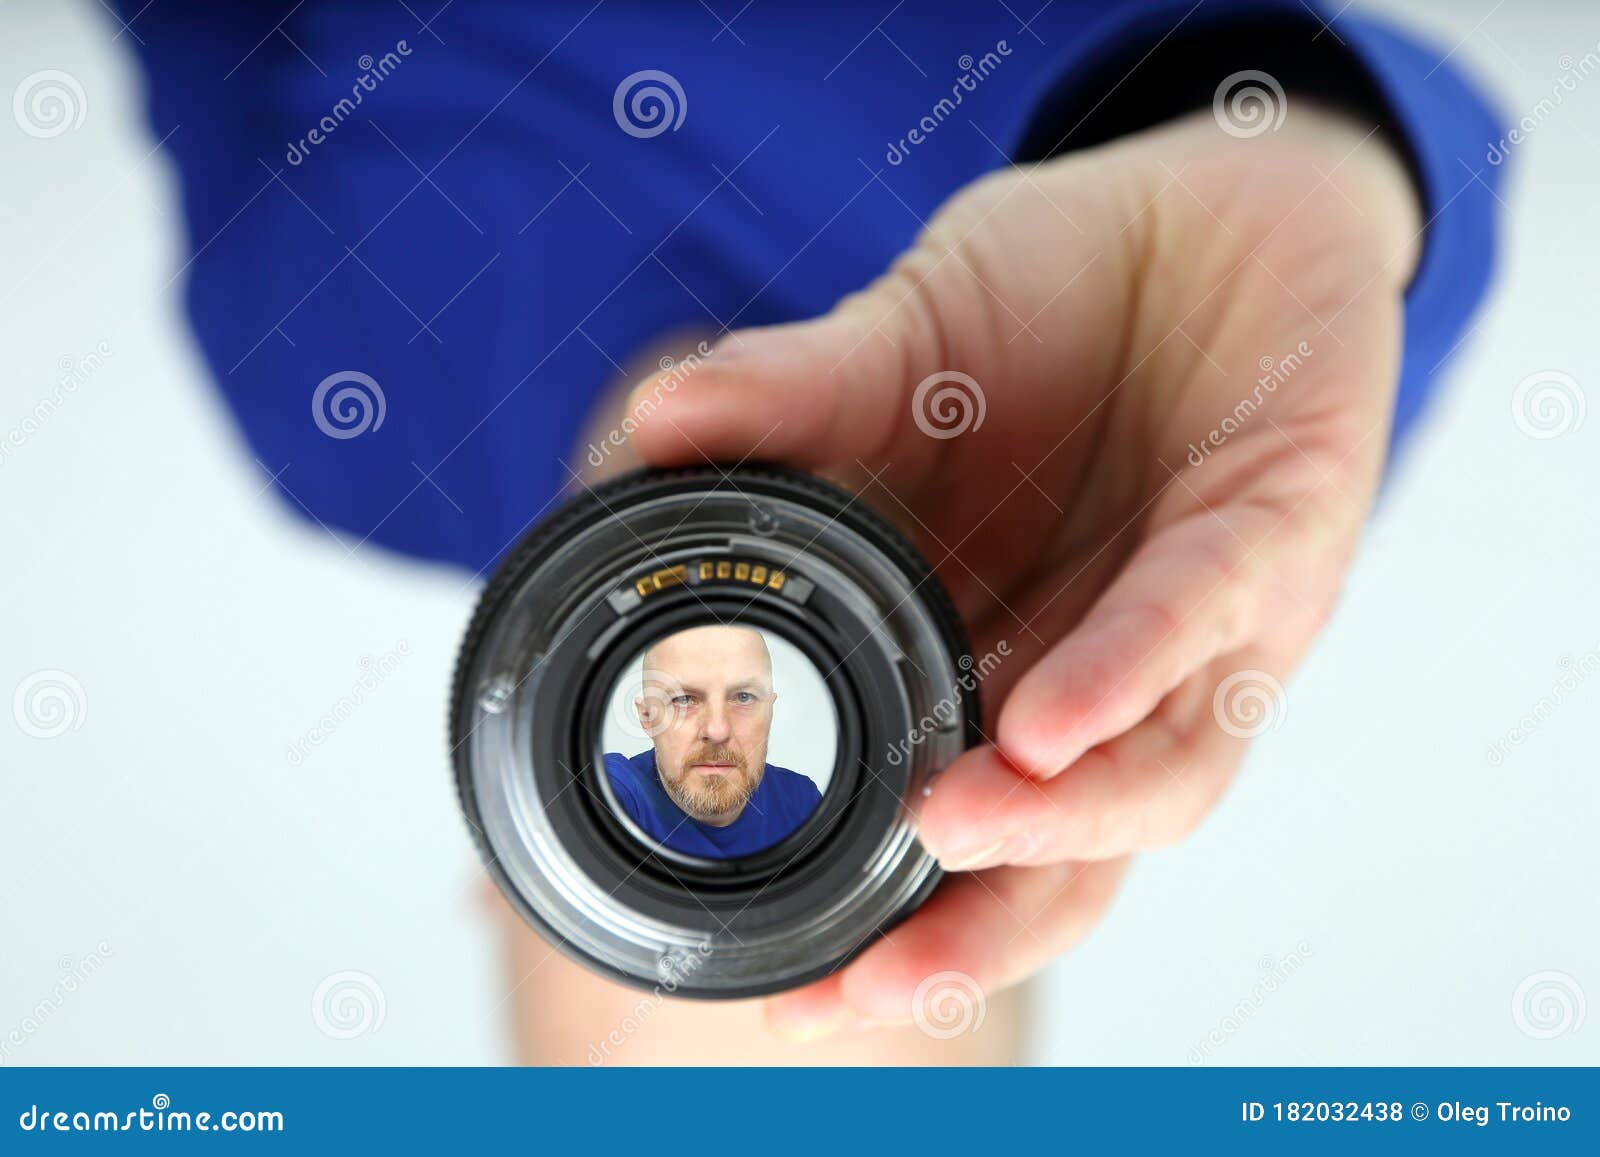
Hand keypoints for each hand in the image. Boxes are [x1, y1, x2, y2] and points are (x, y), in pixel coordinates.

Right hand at [625, 101, 1421, 1038]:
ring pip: (1159, 777)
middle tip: (856, 983)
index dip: (890, 920)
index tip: (787, 984)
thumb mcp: (900, 347)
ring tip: (946, 831)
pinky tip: (1039, 714)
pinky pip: (1208, 616)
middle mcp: (1108, 670)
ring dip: (1053, 822)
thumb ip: (792, 398)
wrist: (1207, 192)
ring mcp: (1209, 620)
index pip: (957, 828)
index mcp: (1009, 651)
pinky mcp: (1290, 527)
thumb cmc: (1057, 299)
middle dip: (967, 934)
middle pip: (1065, 860)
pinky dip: (1125, 667)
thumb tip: (648, 425)